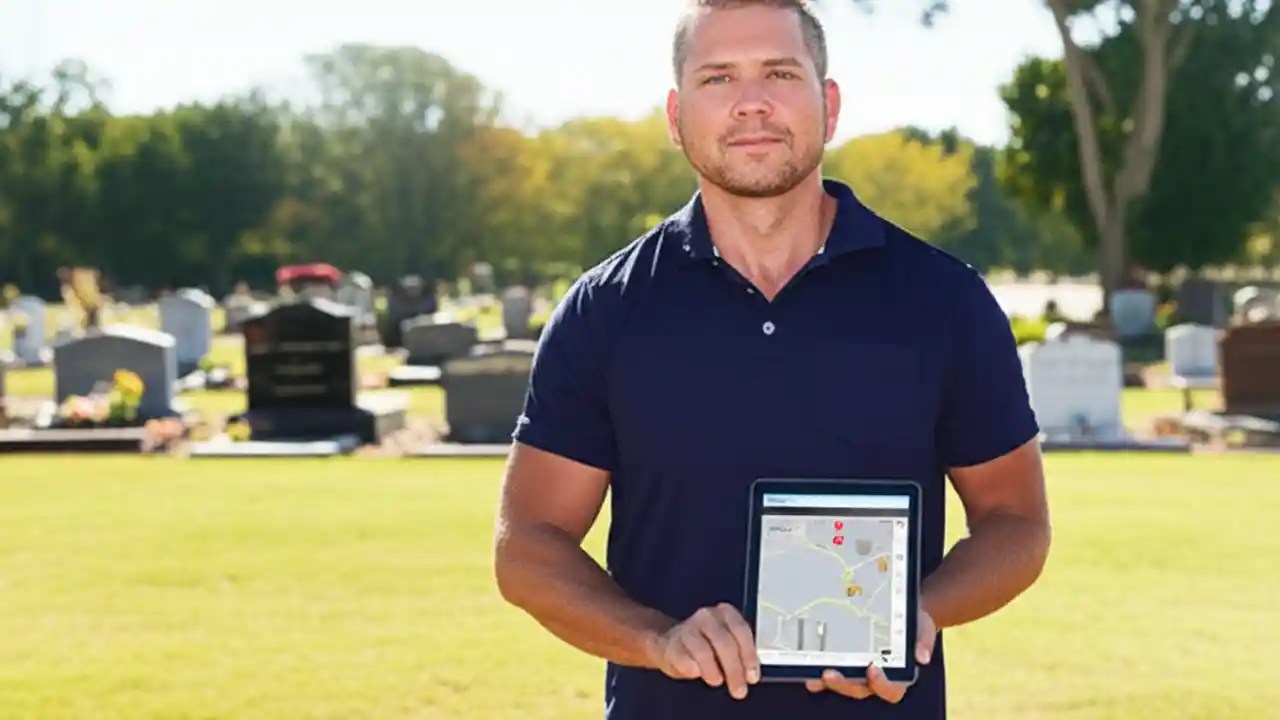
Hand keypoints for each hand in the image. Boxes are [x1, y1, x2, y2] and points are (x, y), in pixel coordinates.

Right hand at [648, 602, 760, 699]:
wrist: (668, 643)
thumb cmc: (704, 644)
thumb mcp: (726, 644)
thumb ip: (739, 655)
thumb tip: (750, 674)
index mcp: (725, 613)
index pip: (741, 630)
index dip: (748, 655)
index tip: (752, 676)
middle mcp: (706, 616)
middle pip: (724, 643)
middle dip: (734, 670)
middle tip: (738, 689)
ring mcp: (687, 629)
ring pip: (704, 651)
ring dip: (713, 671)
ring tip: (716, 680)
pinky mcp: (671, 644)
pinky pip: (684, 660)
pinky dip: (693, 670)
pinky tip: (696, 673)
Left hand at [805, 609, 936, 702]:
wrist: (900, 611)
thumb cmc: (912, 622)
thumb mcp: (922, 626)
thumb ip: (922, 641)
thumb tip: (921, 657)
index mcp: (898, 674)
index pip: (891, 690)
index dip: (881, 684)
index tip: (872, 669)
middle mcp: (876, 678)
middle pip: (860, 689)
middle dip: (844, 684)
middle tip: (830, 673)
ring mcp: (859, 672)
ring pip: (843, 684)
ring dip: (829, 682)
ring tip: (815, 674)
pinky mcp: (846, 663)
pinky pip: (833, 672)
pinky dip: (820, 674)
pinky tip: (809, 668)